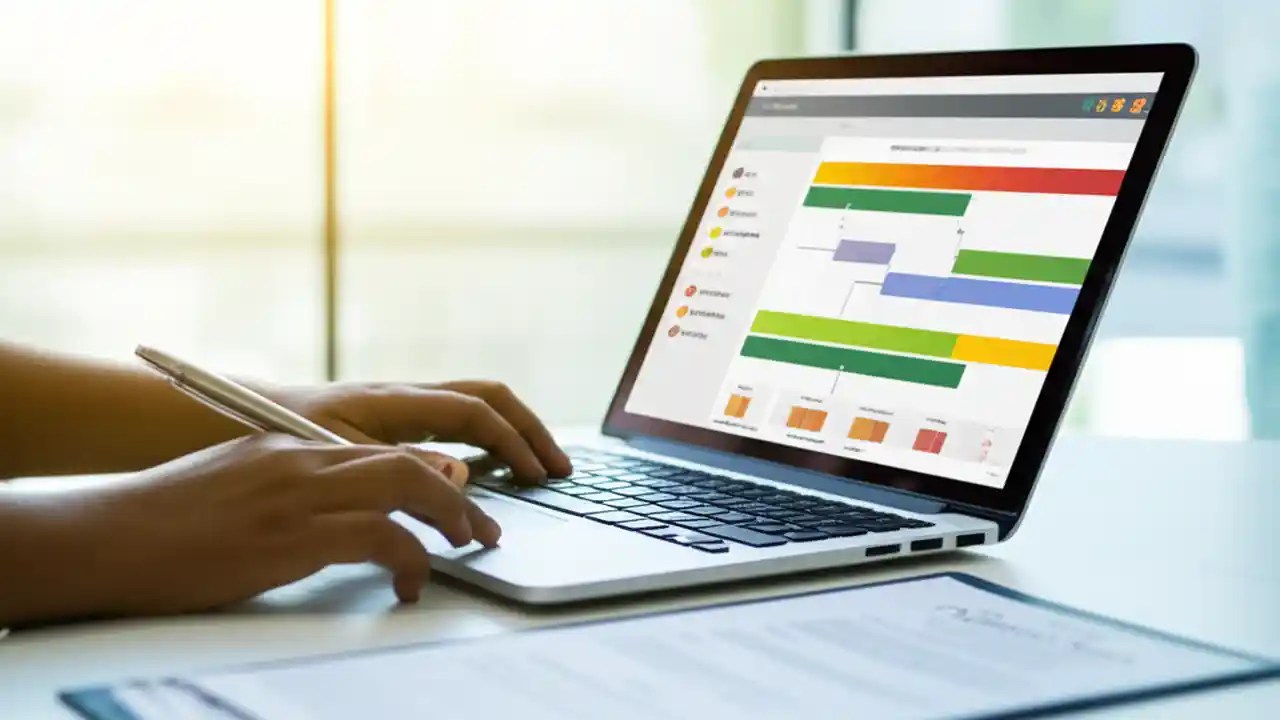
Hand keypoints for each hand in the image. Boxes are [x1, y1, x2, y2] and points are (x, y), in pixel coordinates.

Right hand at [8, 434, 499, 622]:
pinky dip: (411, 559)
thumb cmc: (168, 521)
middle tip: (483, 529)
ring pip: (406, 484)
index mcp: (292, 445)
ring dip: (450, 517)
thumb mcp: (240, 486)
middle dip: (457, 494)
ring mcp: (299, 493)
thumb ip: (293, 486)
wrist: (110, 536)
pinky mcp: (292, 535)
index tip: (458, 498)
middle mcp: (303, 459)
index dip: (432, 473)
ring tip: (469, 547)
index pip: (381, 448)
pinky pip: (380, 537)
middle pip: (407, 459)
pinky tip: (412, 585)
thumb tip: (342, 511)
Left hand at [271, 380, 571, 483]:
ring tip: (538, 468)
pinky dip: (486, 440)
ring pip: (476, 406)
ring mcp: (401, 406)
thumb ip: (400, 467)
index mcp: (396, 401)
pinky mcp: (392, 421)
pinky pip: (455, 422)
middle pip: (489, 398)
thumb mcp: (339, 458)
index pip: (477, 413)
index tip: (539, 477)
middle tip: (559, 468)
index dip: (514, 443)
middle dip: (530, 430)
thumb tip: (461, 475)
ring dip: (513, 434)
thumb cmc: (280, 437)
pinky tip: (492, 468)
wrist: (233, 418)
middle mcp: (406, 396)